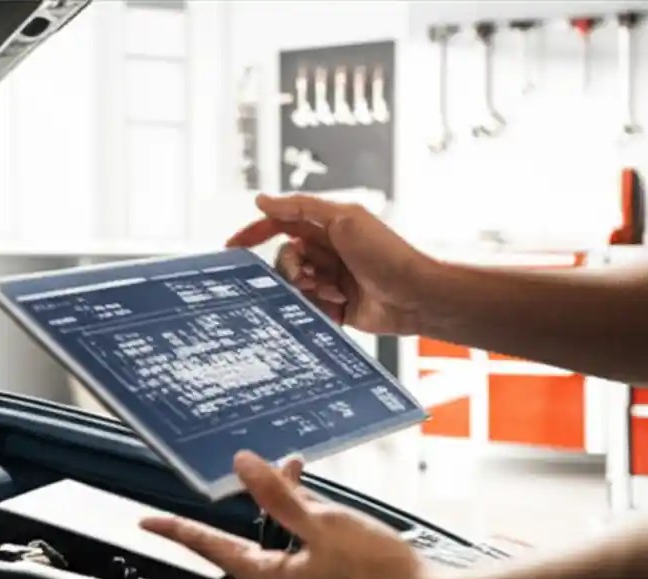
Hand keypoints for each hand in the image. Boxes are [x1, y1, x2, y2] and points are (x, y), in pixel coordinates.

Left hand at [141, 451, 445, 578]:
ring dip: (289, 507)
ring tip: (301, 474)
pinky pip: (308, 552)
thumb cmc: (379, 576)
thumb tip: (243, 465)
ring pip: (285, 543)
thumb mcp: (322, 523)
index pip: (211, 547)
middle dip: (257, 500)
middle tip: (261, 470)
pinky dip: (311, 524)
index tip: (147, 522)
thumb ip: (280, 495)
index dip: (178, 529)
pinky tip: (328, 508)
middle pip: (251, 540)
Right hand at [228, 194, 436, 335]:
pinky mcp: (332, 308)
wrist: (414, 296)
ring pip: (292, 284)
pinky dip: (316, 305)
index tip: (233, 246)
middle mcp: (326, 253)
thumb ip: (301, 207)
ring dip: (307, 286)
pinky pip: (305, 308)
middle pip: (283, 258)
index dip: (255, 233)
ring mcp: (328, 281)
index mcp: (327, 227)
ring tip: (331, 290)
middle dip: (290, 267)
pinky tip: (339, 303)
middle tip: (306, 274)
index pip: (280, 224)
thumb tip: (262, 200)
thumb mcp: (343, 219)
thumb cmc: (386, 253)